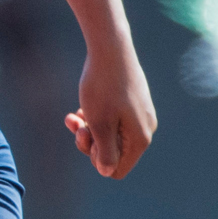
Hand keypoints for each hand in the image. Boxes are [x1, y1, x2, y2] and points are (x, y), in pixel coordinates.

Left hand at [64, 41, 156, 178]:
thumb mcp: (99, 123)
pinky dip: (94, 116)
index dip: (97, 160)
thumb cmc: (103, 86)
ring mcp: (139, 114)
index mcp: (140, 139)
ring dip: (89, 129)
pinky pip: (112, 119)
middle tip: (75, 126)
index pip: (117, 169)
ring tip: (72, 117)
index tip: (88, 139)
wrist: (110, 47)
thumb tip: (108, 171)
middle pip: (113, 152)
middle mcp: (144, 129)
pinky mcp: (132, 102)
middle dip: (91, 142)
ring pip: (109, 134)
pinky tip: (78, 109)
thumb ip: (105, 152)